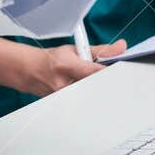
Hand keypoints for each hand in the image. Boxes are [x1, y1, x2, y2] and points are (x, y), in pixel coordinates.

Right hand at [8, 39, 125, 94]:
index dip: (111, 73)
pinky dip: (90, 99)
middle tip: (118, 84)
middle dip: (107, 85)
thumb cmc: (52, 59)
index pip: (95, 72)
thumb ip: (100, 50)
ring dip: (98, 92)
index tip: (123, 73)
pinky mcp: (63, 107)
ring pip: (91, 98)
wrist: (30, 72)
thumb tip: (122, 47)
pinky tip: (89, 94)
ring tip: (97, 86)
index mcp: (67, 65)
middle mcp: (64, 84)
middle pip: (96, 88)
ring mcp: (63, 98)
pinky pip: (84, 104)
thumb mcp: (74, 49)